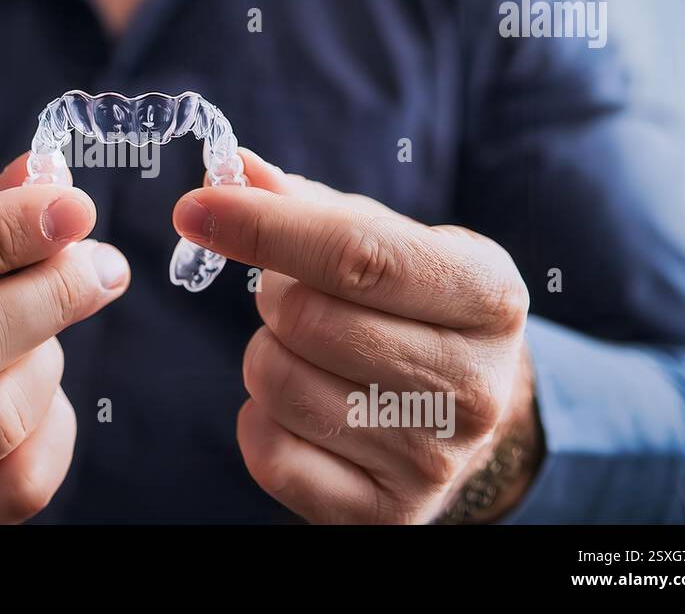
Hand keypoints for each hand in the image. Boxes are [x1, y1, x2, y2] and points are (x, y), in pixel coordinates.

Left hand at [173, 150, 537, 523]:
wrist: (463, 408)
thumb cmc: (411, 305)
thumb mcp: (385, 240)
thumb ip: (305, 204)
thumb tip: (229, 170)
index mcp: (489, 294)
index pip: (359, 255)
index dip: (264, 226)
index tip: (195, 207)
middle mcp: (475, 384)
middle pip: (309, 320)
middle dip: (273, 294)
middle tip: (292, 295)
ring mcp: (433, 459)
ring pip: (279, 383)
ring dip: (265, 354)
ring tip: (304, 350)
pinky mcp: (385, 514)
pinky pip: (269, 452)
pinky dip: (261, 419)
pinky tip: (301, 405)